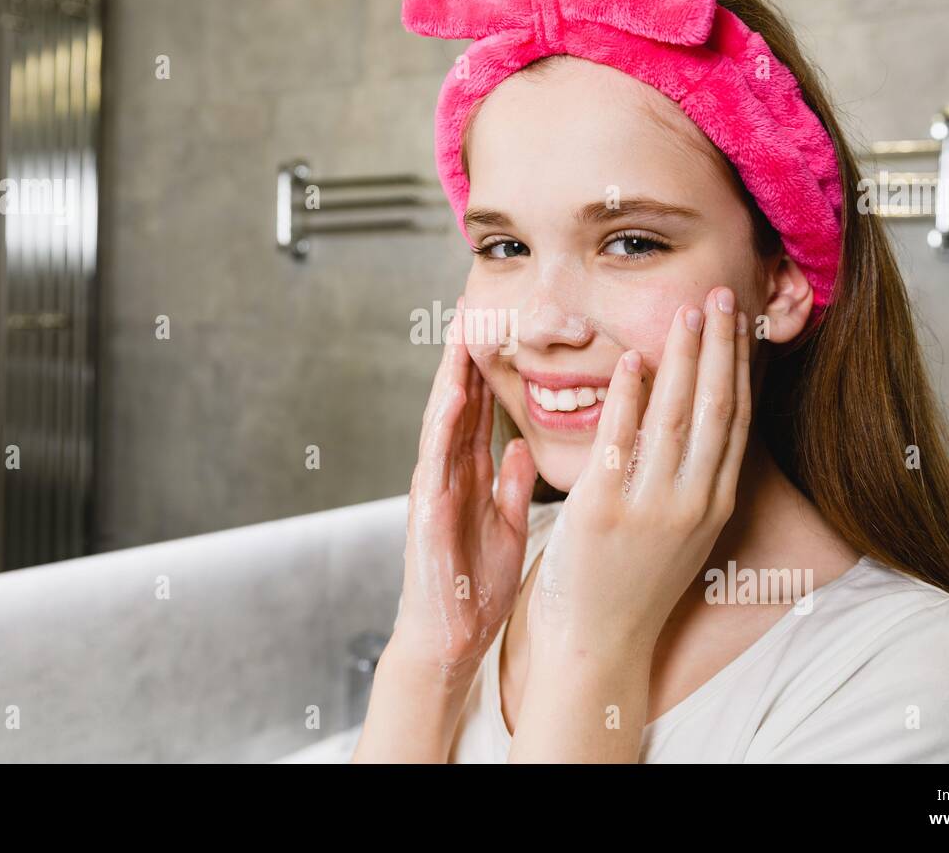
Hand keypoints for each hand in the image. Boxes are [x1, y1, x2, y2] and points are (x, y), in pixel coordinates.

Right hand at [392, 298, 537, 687]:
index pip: (478, 412)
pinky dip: (443, 423)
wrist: (449, 640)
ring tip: (461, 332)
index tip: (500, 329)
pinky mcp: (427, 512)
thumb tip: (521, 446)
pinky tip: (453, 392)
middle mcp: (446, 475)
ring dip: (450, 374)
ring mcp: (433, 491)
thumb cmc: (473, 589)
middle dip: (464, 356)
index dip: (488, 370)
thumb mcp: (504, 526)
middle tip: (472, 307)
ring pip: (441, 420)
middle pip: (456, 404)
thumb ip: (509, 485)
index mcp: (467, 477)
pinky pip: (435, 458)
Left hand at [526, 286, 751, 665]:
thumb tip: (698, 421)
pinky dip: (628, 397)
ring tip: (686, 312)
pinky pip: (620, 441)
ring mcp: (650, 507)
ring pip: (677, 417)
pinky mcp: (604, 511)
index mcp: (714, 504)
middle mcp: (693, 502)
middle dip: (720, 347)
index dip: (739, 366)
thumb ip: (692, 479)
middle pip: (716, 408)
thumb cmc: (633, 581)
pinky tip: (630, 361)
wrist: (598, 639)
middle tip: (721, 295)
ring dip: (683, 358)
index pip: (736, 420)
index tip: (738, 324)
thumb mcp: (682, 532)